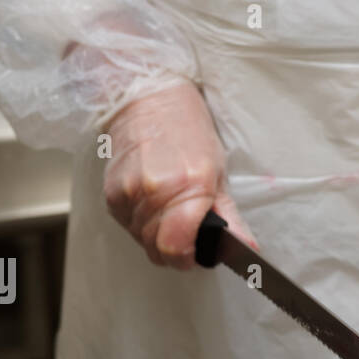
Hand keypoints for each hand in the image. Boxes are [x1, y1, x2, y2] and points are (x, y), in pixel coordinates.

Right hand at [103, 81, 256, 267]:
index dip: (186, 258)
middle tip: (184, 229)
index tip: (194, 253)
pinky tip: (151, 202)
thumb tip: (247, 248)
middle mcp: (154, 192)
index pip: (175, 248)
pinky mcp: (111, 194)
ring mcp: (129, 193)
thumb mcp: (218, 174)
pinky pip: (127, 226)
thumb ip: (230, 218)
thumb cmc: (187, 133)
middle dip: (174, 248)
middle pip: (158, 251)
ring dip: (156, 235)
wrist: (147, 100)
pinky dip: (140, 223)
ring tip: (168, 208)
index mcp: (188, 187)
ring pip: (142, 241)